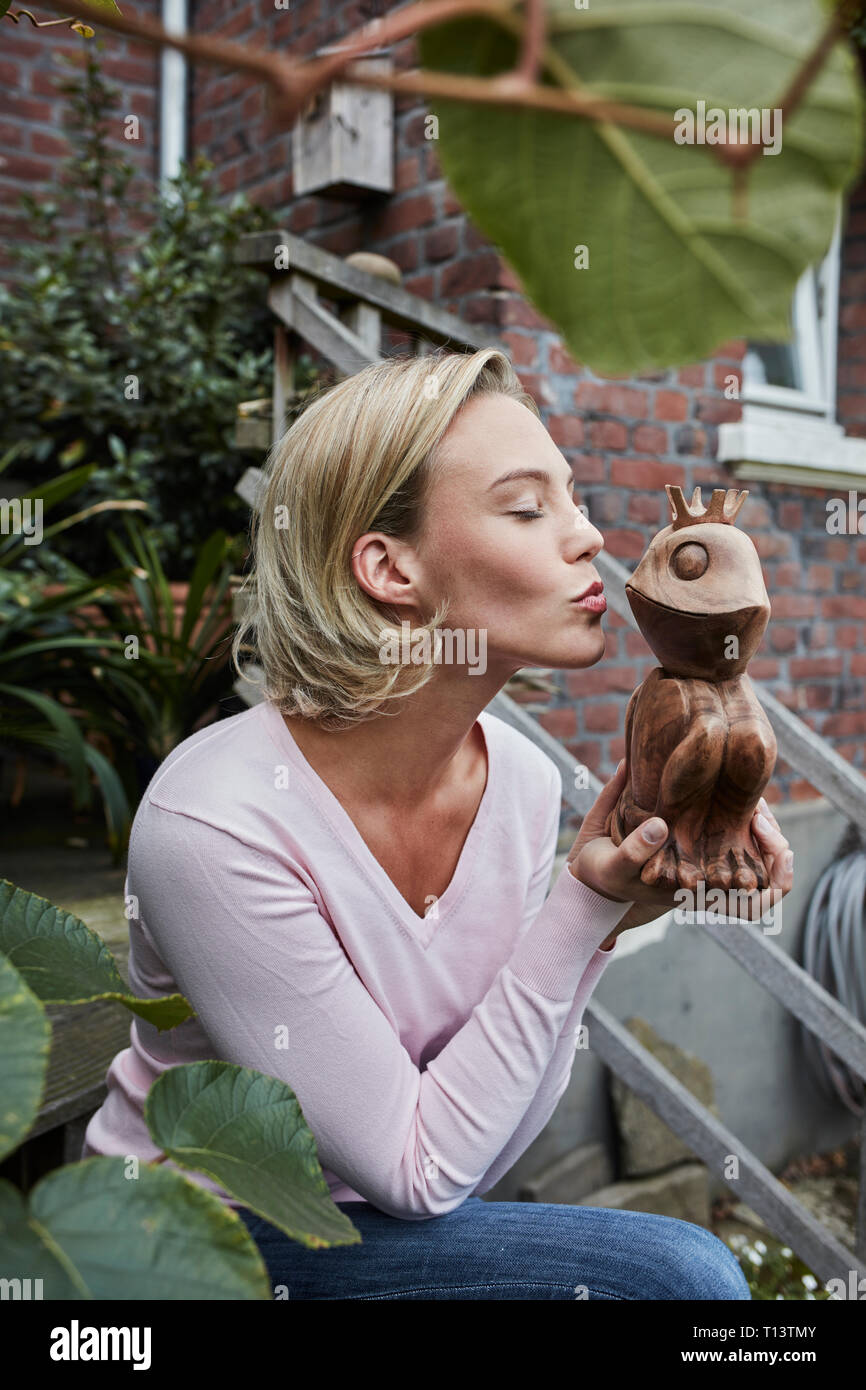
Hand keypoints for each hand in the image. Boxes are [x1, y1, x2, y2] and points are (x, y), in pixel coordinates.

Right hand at [566, 770, 794, 946]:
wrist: (590, 872)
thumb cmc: (604, 876)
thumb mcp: (614, 866)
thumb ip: (634, 850)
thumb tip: (661, 825)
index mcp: (696, 892)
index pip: (752, 902)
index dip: (776, 878)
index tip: (770, 843)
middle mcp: (708, 878)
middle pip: (766, 870)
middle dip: (772, 838)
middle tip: (757, 812)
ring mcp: (705, 859)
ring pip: (755, 846)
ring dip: (761, 820)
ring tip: (750, 799)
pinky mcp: (695, 837)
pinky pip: (736, 828)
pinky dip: (743, 810)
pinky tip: (736, 792)